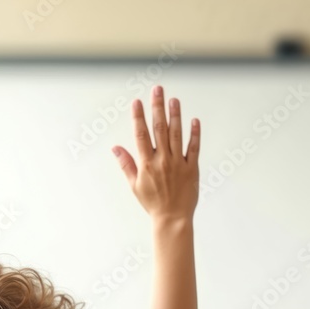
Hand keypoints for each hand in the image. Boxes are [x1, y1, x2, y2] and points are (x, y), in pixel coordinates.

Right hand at [112, 86, 199, 221]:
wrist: (173, 219)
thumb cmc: (152, 203)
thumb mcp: (134, 185)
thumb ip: (126, 164)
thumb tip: (115, 147)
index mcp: (146, 164)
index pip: (141, 135)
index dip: (138, 117)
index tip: (137, 101)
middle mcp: (162, 160)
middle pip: (159, 129)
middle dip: (157, 107)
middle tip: (158, 90)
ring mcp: (178, 163)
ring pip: (176, 135)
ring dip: (176, 115)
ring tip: (174, 100)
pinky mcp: (191, 168)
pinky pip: (194, 148)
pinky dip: (195, 134)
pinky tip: (194, 120)